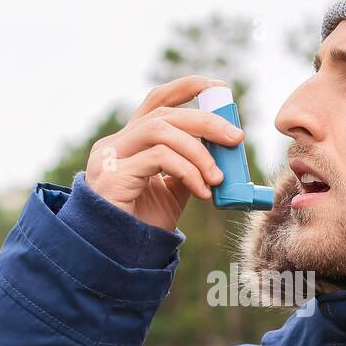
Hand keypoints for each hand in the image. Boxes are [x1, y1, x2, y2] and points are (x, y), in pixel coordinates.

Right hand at [83, 75, 243, 231]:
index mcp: (129, 143)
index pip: (156, 102)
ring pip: (161, 131)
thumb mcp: (172, 192)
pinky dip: (188, 171)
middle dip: (205, 122)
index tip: (219, 88)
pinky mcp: (112, 175)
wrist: (117, 257)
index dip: (187, 88)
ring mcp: (109, 157)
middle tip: (236, 138)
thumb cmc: (142, 226)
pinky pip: (159, 158)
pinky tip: (202, 192)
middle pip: (165, 114)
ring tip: (218, 178)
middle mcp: (114, 144)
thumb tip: (222, 151)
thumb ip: (189, 167)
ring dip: (198, 151)